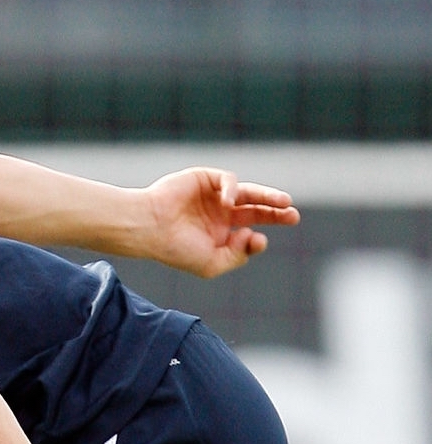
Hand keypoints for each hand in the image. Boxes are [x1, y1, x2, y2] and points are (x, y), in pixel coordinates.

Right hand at [144, 167, 298, 277]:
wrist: (149, 228)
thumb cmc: (176, 249)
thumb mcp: (211, 264)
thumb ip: (238, 255)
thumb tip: (255, 234)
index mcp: (219, 234)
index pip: (250, 232)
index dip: (257, 237)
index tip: (254, 240)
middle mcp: (218, 213)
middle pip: (255, 209)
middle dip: (276, 212)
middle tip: (293, 215)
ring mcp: (211, 195)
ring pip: (247, 192)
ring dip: (267, 197)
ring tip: (284, 202)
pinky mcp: (203, 179)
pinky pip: (227, 180)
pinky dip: (232, 189)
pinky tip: (228, 202)